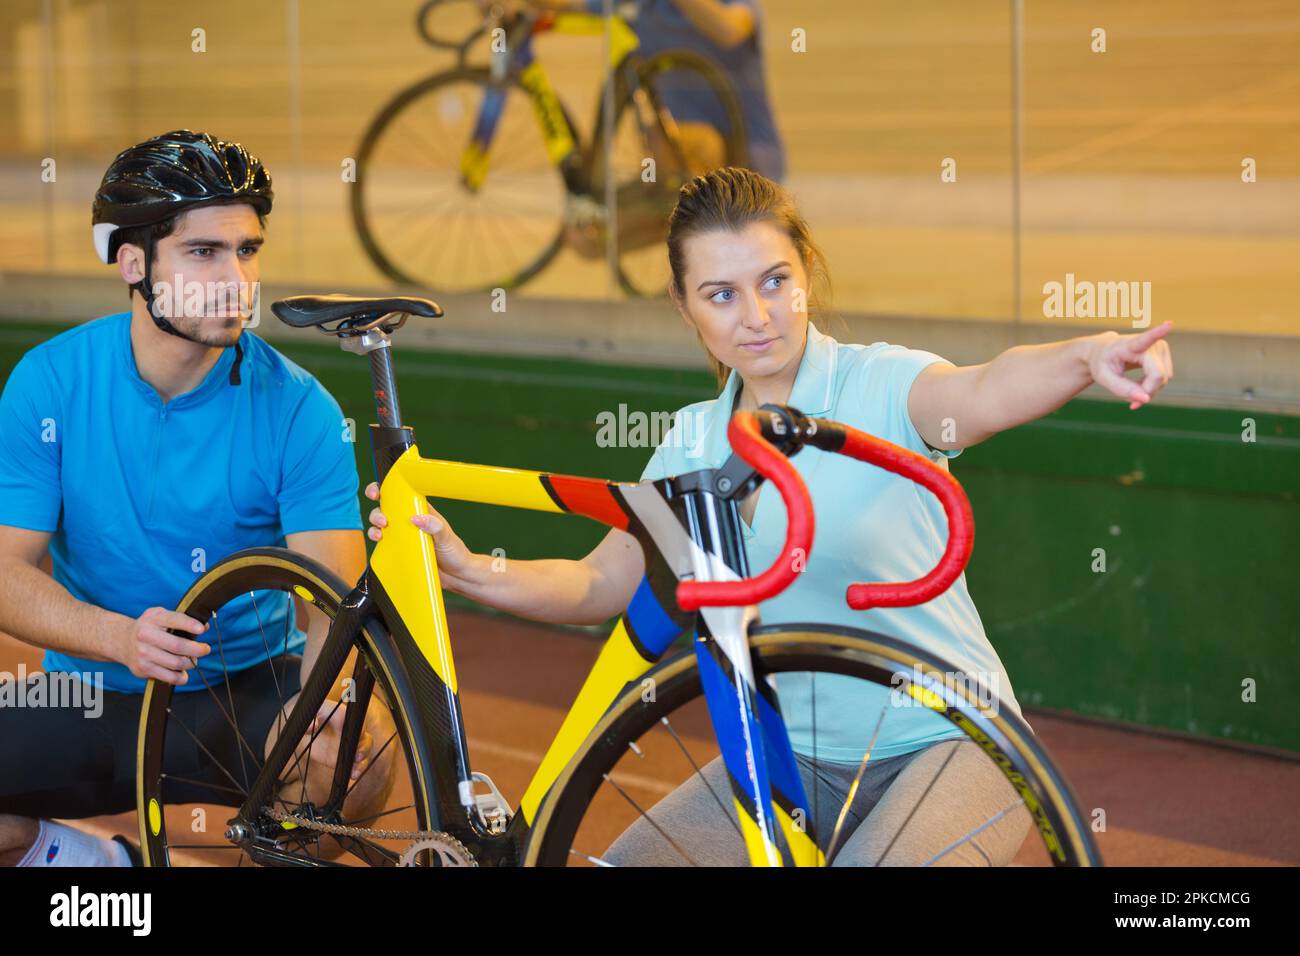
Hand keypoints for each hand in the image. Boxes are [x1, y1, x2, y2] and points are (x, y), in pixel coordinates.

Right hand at [114, 607, 209, 684]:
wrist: (123, 641)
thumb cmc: (149, 628)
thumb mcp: (161, 616)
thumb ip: (181, 619)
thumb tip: (204, 626)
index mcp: (153, 619)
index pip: (174, 620)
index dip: (190, 625)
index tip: (201, 629)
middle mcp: (145, 635)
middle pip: (177, 646)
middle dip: (197, 649)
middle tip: (205, 649)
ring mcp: (143, 654)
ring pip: (176, 663)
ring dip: (190, 663)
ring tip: (193, 660)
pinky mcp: (143, 669)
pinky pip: (169, 677)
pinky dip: (181, 677)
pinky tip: (184, 672)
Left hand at [303, 698, 373, 783]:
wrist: (303, 727)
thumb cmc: (308, 716)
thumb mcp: (307, 714)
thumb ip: (310, 719)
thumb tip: (313, 725)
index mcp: (344, 716)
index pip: (356, 721)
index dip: (359, 728)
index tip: (358, 736)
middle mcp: (349, 731)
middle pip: (365, 738)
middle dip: (364, 747)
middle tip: (358, 755)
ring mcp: (347, 746)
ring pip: (362, 754)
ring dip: (362, 763)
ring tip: (355, 772)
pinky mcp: (340, 758)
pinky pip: (351, 766)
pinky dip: (354, 772)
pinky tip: (352, 778)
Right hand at [363, 482, 482, 592]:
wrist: (456, 575)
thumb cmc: (455, 552)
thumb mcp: (446, 537)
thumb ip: (435, 526)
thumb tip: (417, 518)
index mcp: (421, 511)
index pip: (401, 495)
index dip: (385, 490)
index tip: (378, 493)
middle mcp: (409, 521)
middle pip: (385, 510)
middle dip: (377, 512)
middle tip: (383, 521)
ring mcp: (403, 536)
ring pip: (380, 526)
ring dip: (374, 528)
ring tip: (380, 534)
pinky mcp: (399, 551)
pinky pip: (383, 544)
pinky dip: (377, 543)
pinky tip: (381, 545)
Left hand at [1087, 321, 1173, 409]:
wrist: (1104, 351)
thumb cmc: (1102, 362)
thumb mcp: (1103, 378)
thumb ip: (1122, 389)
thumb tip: (1145, 399)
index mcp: (1131, 344)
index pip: (1146, 339)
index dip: (1158, 332)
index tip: (1169, 324)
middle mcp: (1150, 343)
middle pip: (1158, 376)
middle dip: (1146, 392)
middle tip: (1131, 403)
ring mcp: (1160, 347)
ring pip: (1164, 379)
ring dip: (1148, 390)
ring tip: (1131, 389)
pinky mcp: (1164, 353)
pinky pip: (1164, 379)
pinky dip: (1152, 387)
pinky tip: (1139, 385)